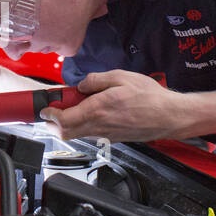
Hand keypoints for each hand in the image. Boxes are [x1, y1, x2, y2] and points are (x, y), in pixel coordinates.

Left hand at [40, 70, 189, 141]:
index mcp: (98, 110)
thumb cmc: (149, 97)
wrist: (169, 116)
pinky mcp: (113, 138)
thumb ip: (95, 80)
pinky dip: (83, 126)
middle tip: (55, 109)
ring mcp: (105, 135)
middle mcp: (99, 126)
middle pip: (65, 133)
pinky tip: (92, 113)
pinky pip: (90, 134)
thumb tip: (81, 85)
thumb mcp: (120, 77)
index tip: (45, 107)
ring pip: (77, 135)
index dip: (50, 115)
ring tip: (74, 108)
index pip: (63, 119)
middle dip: (54, 123)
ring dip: (68, 124)